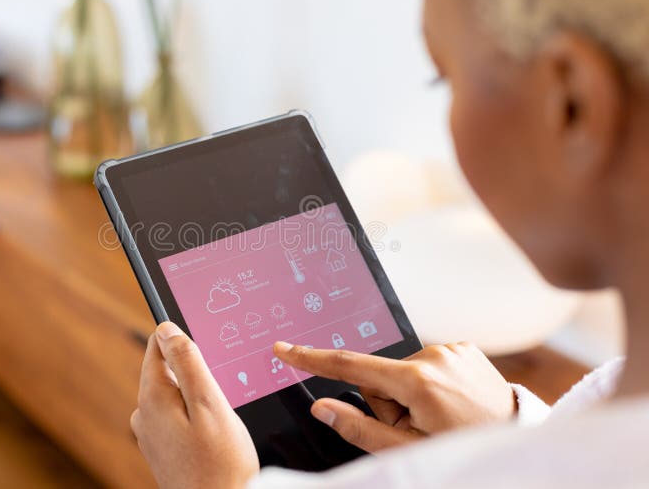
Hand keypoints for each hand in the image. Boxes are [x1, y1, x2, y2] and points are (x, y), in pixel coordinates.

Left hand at [131, 322, 258, 488]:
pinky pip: (175, 416)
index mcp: (153, 398)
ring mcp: (150, 434)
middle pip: (166, 369)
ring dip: (195, 397)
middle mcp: (144, 414)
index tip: (208, 358)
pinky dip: (194, 417)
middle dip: (194, 373)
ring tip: (218, 421)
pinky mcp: (161, 449)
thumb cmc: (221, 464)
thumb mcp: (210, 403)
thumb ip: (188, 362)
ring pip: (173, 394)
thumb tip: (166, 329)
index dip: (185, 342)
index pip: (157, 345)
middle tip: (220, 397)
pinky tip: (211, 436)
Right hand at [273, 341, 515, 452]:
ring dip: (410, 392)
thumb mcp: (406, 451)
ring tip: (439, 416)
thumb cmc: (460, 450)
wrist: (514, 440)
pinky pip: (427, 363)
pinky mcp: (463, 348)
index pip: (350, 366)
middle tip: (415, 425)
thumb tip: (323, 408)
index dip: (312, 359)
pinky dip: (430, 382)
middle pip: (380, 375)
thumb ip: (359, 428)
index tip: (285, 349)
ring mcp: (451, 349)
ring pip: (403, 370)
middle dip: (387, 400)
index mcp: (416, 381)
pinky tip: (450, 401)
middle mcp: (433, 356)